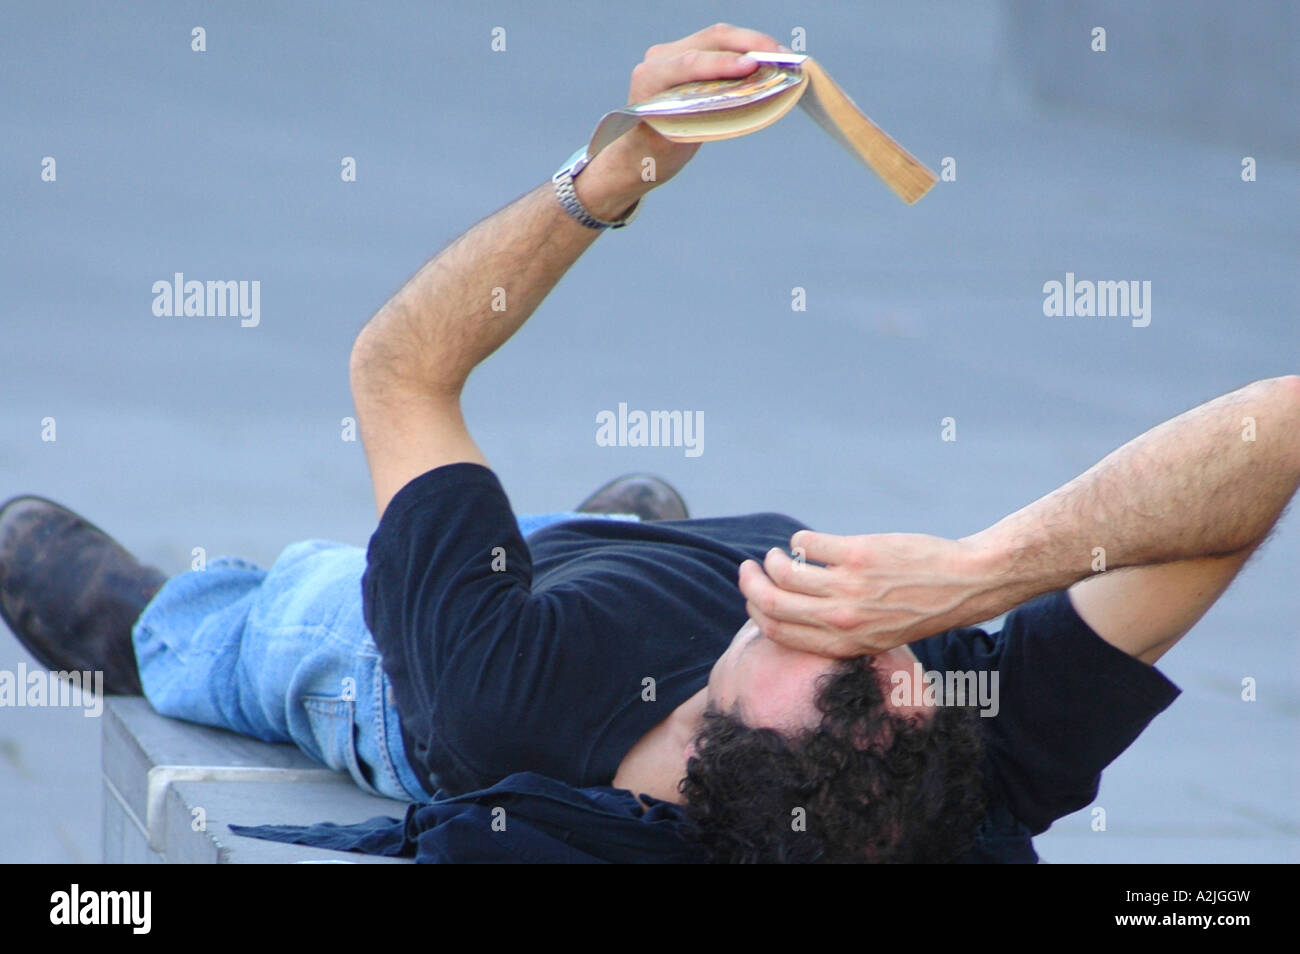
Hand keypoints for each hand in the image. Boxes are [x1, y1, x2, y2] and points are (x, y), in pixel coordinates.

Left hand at [575, 23, 784, 216]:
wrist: (637, 153)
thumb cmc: (651, 154)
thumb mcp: (674, 145)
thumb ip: (702, 119)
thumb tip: (741, 97)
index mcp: (648, 79)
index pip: (689, 63)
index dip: (722, 64)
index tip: (751, 66)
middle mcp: (659, 58)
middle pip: (711, 40)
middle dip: (749, 44)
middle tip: (782, 56)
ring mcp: (674, 53)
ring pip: (719, 38)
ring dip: (753, 44)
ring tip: (783, 56)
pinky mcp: (688, 55)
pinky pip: (720, 46)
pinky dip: (746, 50)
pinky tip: (768, 59)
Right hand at [737, 531, 1009, 656]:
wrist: (961, 584)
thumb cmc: (918, 609)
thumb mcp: (877, 636)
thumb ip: (839, 631)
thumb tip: (796, 612)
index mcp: (844, 643)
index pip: (778, 632)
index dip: (756, 612)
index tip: (752, 598)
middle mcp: (842, 619)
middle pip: (772, 604)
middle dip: (750, 585)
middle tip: (749, 570)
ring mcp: (849, 587)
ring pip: (785, 571)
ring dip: (772, 560)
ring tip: (777, 555)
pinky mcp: (857, 555)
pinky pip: (808, 544)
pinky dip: (799, 541)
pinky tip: (807, 542)